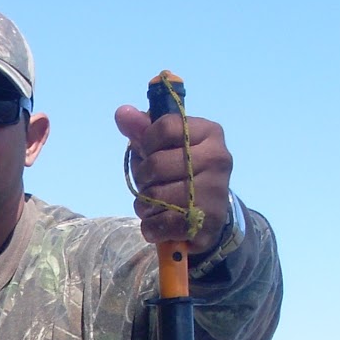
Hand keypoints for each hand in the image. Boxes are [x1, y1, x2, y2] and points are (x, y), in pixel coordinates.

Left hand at [116, 105, 232, 255]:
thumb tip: (122, 112)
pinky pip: (161, 224)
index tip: (150, 153)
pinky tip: (160, 223)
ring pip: (155, 197)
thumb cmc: (181, 173)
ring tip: (157, 205)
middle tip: (152, 184)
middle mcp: (217, 157)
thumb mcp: (163, 147)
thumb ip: (142, 130)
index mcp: (209, 132)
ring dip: (145, 205)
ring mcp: (214, 190)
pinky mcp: (208, 221)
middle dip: (144, 178)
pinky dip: (151, 227)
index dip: (147, 143)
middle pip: (156, 164)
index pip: (164, 127)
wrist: (209, 214)